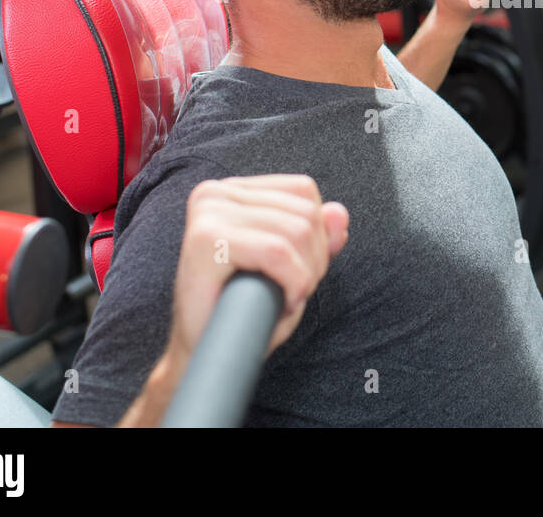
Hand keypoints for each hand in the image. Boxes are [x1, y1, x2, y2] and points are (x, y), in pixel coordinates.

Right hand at [170, 175, 347, 361]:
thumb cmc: (244, 310)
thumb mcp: (291, 266)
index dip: (318, 233)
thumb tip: (339, 213)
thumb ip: (317, 236)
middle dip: (316, 259)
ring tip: (287, 298)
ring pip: (296, 231)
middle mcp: (215, 193)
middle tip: (295, 292)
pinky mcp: (206, 239)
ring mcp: (208, 213)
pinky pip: (277, 252)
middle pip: (304, 212)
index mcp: (231, 191)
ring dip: (306, 275)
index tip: (300, 270)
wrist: (203, 353)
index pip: (302, 190)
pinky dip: (294, 282)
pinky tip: (283, 304)